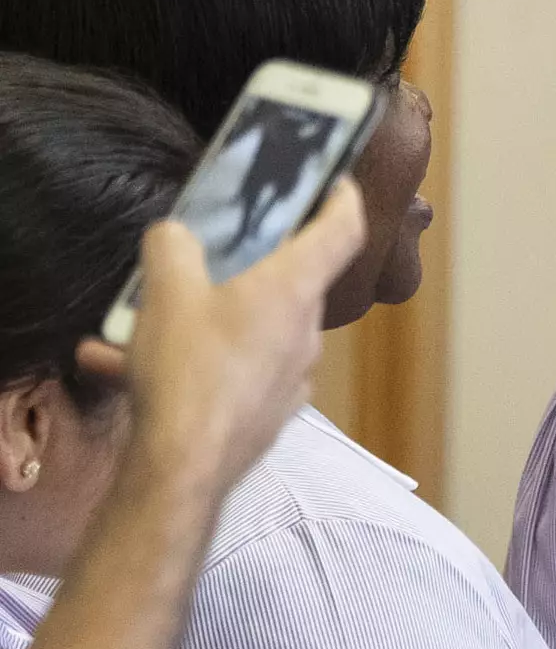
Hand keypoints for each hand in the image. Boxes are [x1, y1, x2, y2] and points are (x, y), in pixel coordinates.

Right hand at [92, 192, 368, 499]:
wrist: (184, 467)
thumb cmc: (187, 373)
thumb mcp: (165, 291)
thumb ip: (172, 247)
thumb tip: (177, 235)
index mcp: (293, 291)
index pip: (341, 230)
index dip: (343, 198)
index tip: (338, 181)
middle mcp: (305, 332)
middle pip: (289, 281)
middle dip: (248, 263)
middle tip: (211, 248)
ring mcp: (291, 375)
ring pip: (248, 328)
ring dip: (199, 318)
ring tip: (135, 322)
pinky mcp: (267, 409)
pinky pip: (229, 370)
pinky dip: (188, 362)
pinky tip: (121, 366)